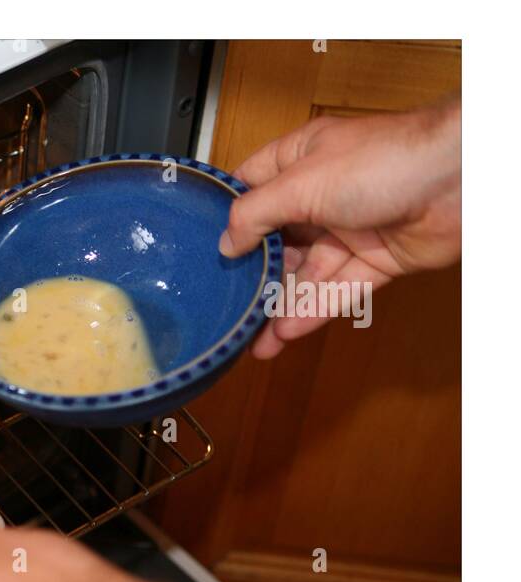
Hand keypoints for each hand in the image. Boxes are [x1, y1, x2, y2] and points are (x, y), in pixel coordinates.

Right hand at [220, 99, 460, 357]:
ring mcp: (351, 229)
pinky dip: (314, 311)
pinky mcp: (378, 260)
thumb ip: (256, 214)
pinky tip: (288, 331)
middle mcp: (323, 195)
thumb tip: (226, 242)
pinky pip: (338, 291)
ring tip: (256, 339)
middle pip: (278, 243)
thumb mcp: (300, 182)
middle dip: (255, 277)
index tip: (204, 248)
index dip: (229, 217)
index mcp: (300, 161)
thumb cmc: (385, 160)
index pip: (251, 189)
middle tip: (229, 308)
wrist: (460, 178)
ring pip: (307, 275)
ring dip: (282, 306)